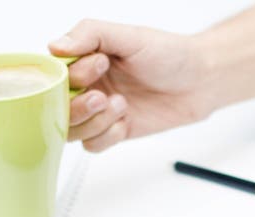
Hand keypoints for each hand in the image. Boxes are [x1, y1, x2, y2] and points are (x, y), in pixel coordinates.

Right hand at [49, 19, 212, 151]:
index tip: (99, 65)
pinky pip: (93, 145)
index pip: (53, 74)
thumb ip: (91, 34)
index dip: (69, 76)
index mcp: (84, 59)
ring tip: (121, 105)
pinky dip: (107, 136)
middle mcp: (87, 85)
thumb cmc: (170, 54)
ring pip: (71, 130)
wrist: (201, 80)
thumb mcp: (130, 35)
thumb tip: (55, 46)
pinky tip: (126, 122)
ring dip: (93, 122)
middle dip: (78, 106)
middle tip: (103, 96)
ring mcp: (99, 111)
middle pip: (56, 107)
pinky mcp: (114, 131)